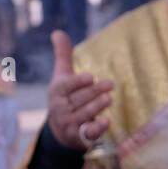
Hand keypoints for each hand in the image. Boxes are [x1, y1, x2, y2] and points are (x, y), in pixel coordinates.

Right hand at [47, 30, 113, 149]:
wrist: (59, 130)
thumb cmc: (64, 97)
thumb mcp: (62, 77)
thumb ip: (63, 55)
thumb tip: (57, 31)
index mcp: (57, 91)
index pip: (67, 86)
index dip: (78, 82)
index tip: (91, 76)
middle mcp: (61, 108)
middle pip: (79, 99)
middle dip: (94, 92)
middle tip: (110, 84)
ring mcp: (69, 124)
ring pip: (84, 114)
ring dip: (97, 107)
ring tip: (109, 99)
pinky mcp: (78, 137)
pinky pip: (87, 133)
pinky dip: (96, 128)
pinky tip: (107, 122)